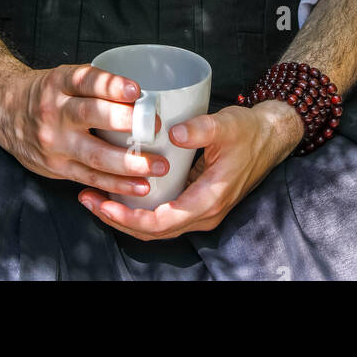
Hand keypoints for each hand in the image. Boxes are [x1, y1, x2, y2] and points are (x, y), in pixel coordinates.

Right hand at [0, 62, 168, 200]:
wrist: (5, 112)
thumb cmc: (47, 93)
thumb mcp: (63, 78)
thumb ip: (95, 85)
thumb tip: (142, 97)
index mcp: (59, 83)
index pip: (85, 81)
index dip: (110, 85)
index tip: (136, 90)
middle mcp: (54, 111)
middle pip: (90, 116)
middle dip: (125, 122)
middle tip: (155, 126)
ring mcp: (54, 143)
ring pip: (94, 154)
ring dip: (129, 162)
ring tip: (157, 165)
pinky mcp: (56, 168)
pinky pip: (91, 177)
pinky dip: (117, 184)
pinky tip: (140, 186)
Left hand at [77, 100, 303, 240]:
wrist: (270, 137)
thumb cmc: (248, 132)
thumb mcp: (226, 126)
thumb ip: (201, 129)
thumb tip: (173, 133)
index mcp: (208, 201)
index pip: (162, 222)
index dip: (129, 217)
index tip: (104, 202)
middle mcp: (202, 213)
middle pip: (152, 231)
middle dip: (117, 219)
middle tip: (86, 199)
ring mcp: (199, 210)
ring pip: (155, 226)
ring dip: (124, 216)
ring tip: (94, 197)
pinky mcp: (195, 201)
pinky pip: (162, 214)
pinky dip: (137, 209)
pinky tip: (118, 191)